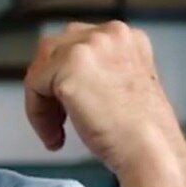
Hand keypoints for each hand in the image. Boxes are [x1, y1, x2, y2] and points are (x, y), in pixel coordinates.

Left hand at [24, 20, 185, 176]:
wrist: (152, 153)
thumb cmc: (141, 134)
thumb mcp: (122, 87)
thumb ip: (99, 72)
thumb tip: (62, 78)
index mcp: (127, 37)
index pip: (76, 43)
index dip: (64, 78)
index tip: (69, 108)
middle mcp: (110, 33)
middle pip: (54, 48)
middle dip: (49, 85)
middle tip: (57, 120)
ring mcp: (89, 47)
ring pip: (41, 67)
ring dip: (42, 102)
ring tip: (56, 131)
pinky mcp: (69, 68)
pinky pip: (33, 86)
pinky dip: (37, 114)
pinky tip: (55, 135)